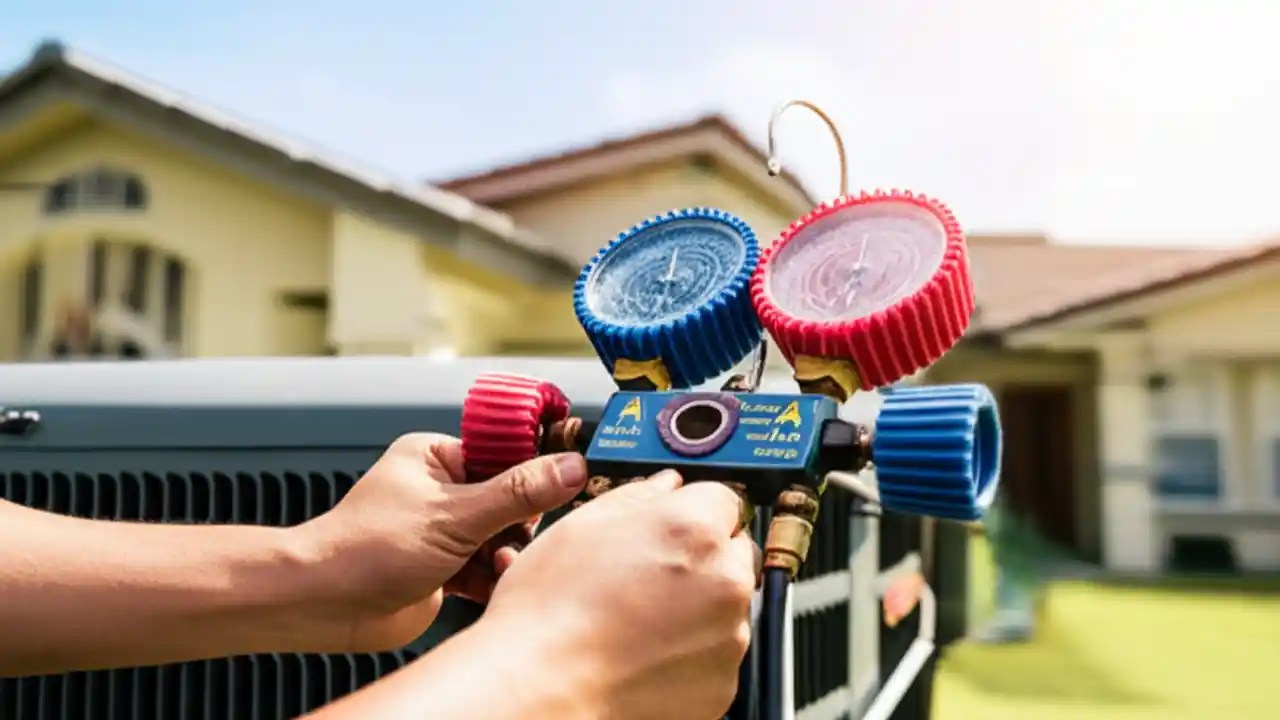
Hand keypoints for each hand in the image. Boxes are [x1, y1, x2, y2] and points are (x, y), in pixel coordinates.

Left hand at [297, 433, 587, 651]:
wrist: (325, 606)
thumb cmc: (366, 549)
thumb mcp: (456, 515)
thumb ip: (518, 493)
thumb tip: (569, 467)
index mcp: (436, 457)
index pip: (504, 454)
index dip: (532, 474)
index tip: (563, 488)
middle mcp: (440, 490)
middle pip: (509, 500)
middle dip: (517, 526)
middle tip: (513, 540)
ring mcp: (443, 530)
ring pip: (500, 537)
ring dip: (503, 555)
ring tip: (494, 567)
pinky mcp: (444, 568)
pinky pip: (485, 567)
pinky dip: (489, 578)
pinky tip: (485, 586)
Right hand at [479, 470, 760, 719]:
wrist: (539, 690)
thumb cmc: (549, 613)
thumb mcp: (581, 526)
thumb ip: (637, 497)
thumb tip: (663, 487)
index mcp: (695, 529)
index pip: (724, 499)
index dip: (692, 511)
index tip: (671, 527)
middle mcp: (725, 581)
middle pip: (733, 552)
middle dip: (702, 558)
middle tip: (648, 575)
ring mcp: (728, 637)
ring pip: (726, 606)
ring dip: (698, 606)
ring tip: (637, 618)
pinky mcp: (723, 684)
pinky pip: (717, 654)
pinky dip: (692, 651)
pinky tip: (644, 651)